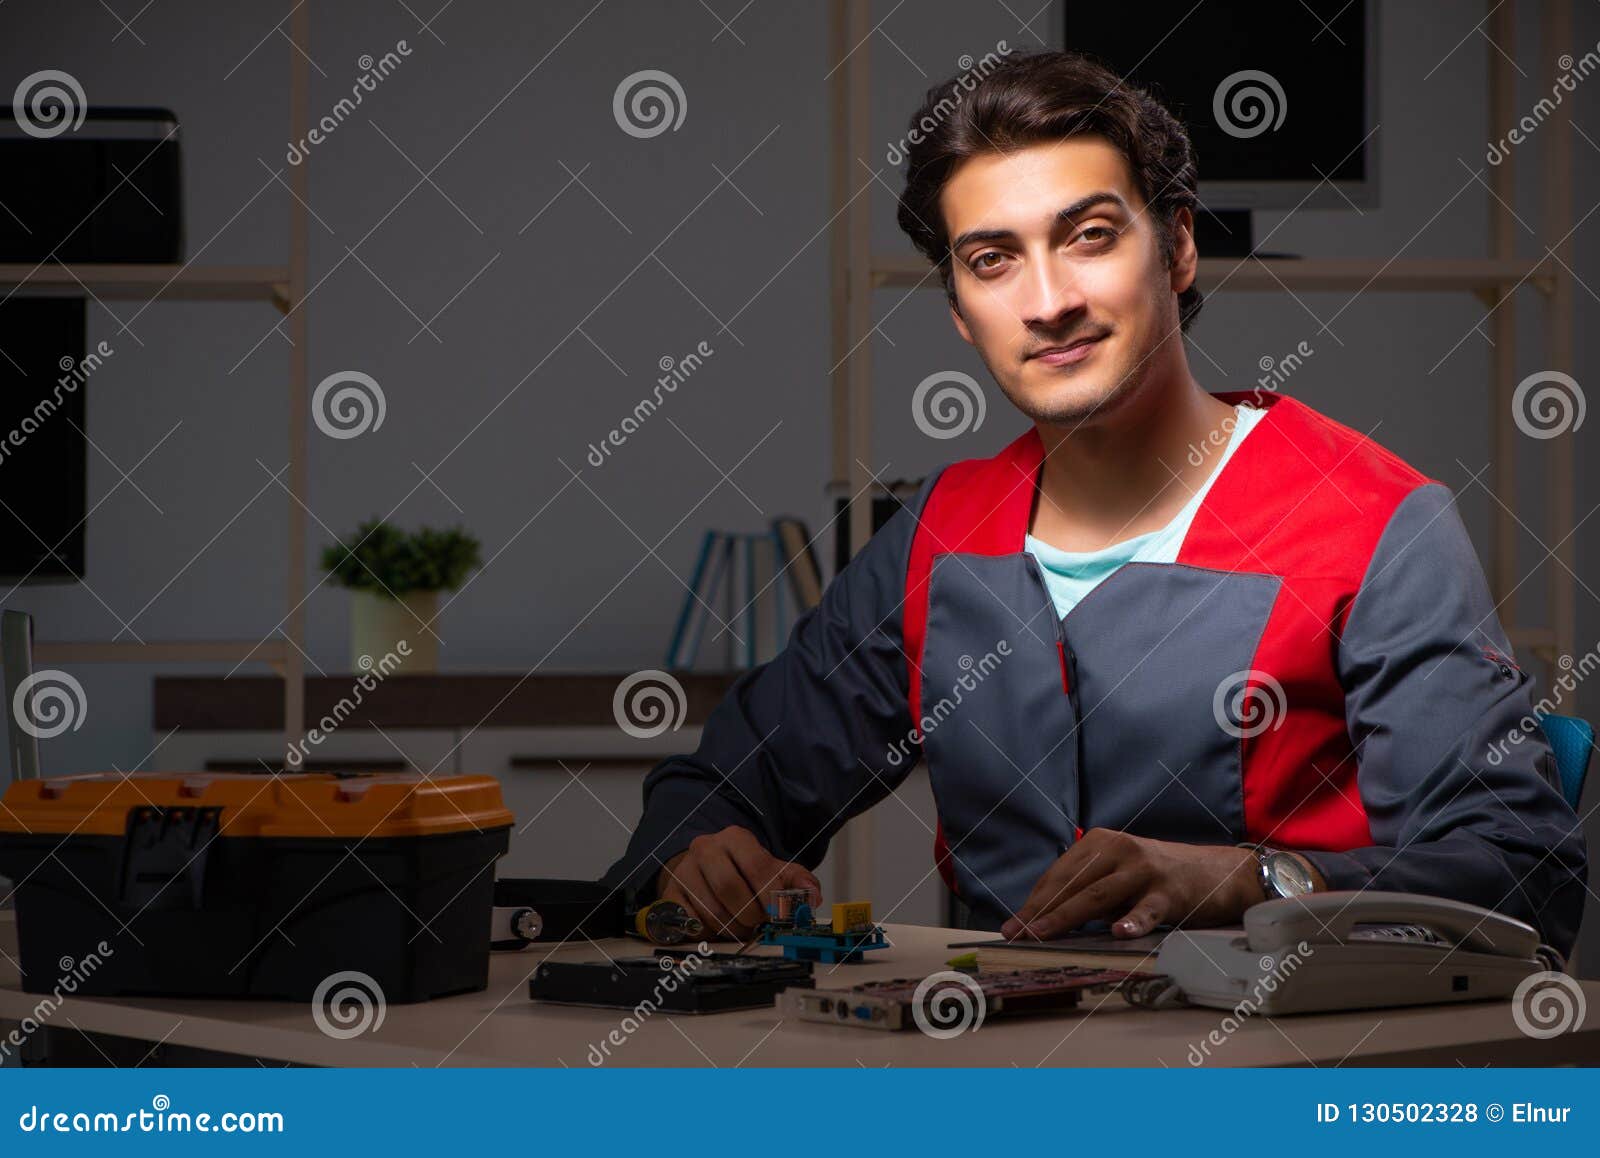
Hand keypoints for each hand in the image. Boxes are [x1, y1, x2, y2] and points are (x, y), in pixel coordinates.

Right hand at [656, 825, 821, 939]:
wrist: (705, 869)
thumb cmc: (743, 872)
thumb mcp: (773, 870)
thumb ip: (797, 882)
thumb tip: (812, 897)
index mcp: (735, 838)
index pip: (756, 866)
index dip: (769, 894)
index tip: (777, 914)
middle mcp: (706, 848)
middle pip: (729, 888)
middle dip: (748, 914)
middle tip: (756, 925)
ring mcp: (684, 871)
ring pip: (709, 909)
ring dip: (730, 928)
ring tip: (740, 928)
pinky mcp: (669, 894)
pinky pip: (688, 922)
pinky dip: (707, 933)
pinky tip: (717, 928)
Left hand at [1000, 829, 1262, 940]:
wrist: (1218, 872)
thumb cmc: (1158, 878)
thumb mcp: (1118, 872)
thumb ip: (1087, 888)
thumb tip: (1045, 919)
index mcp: (1100, 843)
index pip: (1058, 875)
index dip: (1033, 901)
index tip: (1012, 926)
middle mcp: (1118, 850)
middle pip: (1071, 885)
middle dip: (1040, 912)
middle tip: (1018, 935)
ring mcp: (1144, 870)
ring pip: (1098, 895)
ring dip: (1067, 917)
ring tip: (1044, 935)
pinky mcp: (1170, 891)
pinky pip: (1147, 909)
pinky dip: (1133, 919)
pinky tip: (1119, 932)